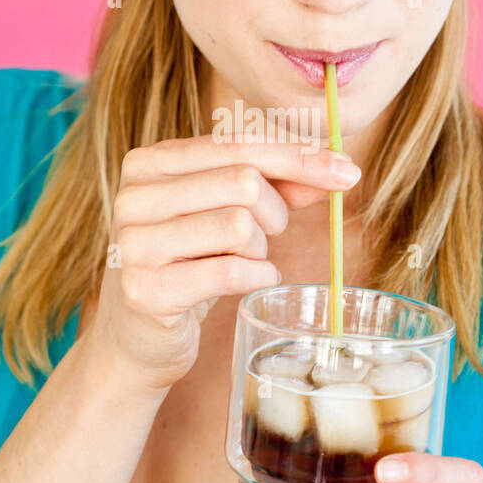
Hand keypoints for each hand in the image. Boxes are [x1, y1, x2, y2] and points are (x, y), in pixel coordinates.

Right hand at [83, 133, 360, 392]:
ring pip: (240, 226)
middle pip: (243, 182)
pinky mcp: (148, 291)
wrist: (137, 339)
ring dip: (262, 249)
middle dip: (276, 212)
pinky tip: (250, 281)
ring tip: (245, 261)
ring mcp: (136, 244)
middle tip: (269, 236)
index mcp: (149, 162)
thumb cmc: (187, 265)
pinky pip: (232, 272)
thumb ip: (274, 185)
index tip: (348, 172)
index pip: (236, 143)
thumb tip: (336, 168)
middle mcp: (135, 197)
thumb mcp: (224, 214)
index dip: (298, 157)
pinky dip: (258, 276)